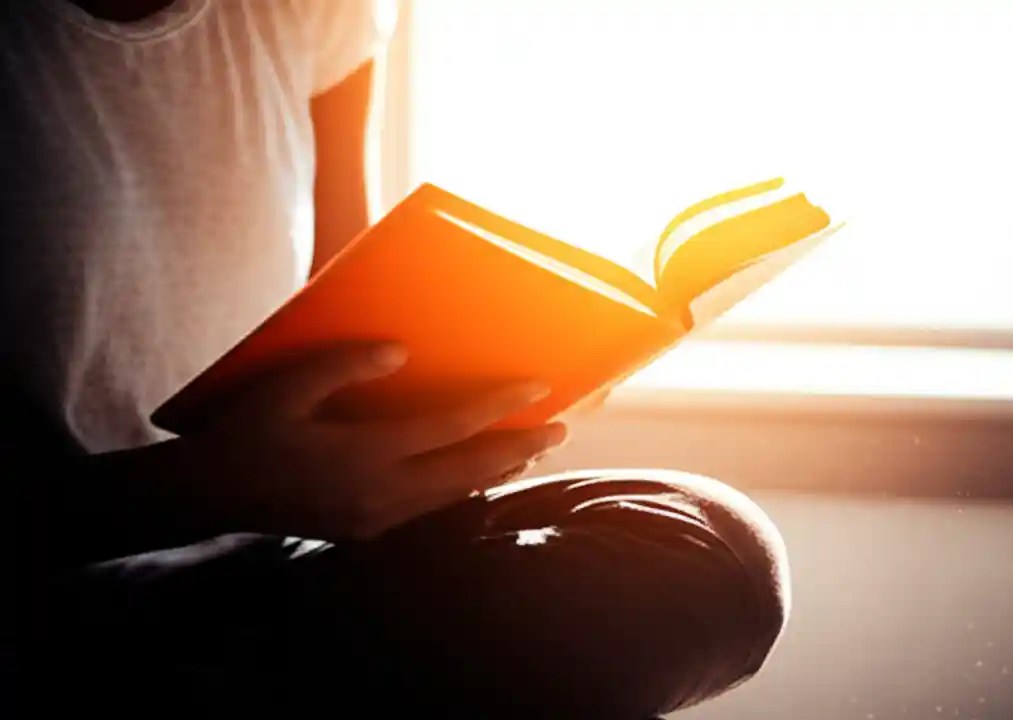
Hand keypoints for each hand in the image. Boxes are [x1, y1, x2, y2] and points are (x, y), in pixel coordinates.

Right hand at [171, 343, 566, 540]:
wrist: (209, 496)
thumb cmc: (245, 431)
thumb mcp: (285, 386)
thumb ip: (344, 364)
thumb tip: (400, 351)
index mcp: (363, 455)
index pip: (450, 428)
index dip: (499, 406)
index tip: (540, 388)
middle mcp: (379, 494)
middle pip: (469, 469)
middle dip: (519, 447)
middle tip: (562, 426)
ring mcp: (376, 519)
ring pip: (456, 495)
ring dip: (498, 470)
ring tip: (535, 447)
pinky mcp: (369, 531)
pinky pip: (432, 507)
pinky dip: (464, 486)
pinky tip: (482, 471)